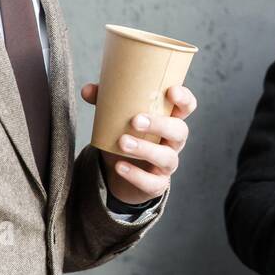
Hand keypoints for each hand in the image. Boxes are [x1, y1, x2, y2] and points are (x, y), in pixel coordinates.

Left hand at [80, 83, 197, 204]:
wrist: (120, 169)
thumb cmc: (126, 134)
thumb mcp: (118, 117)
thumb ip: (105, 102)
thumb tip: (87, 90)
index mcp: (169, 119)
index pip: (187, 106)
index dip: (184, 99)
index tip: (171, 91)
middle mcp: (173, 141)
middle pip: (179, 131)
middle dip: (160, 125)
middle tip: (135, 120)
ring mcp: (167, 163)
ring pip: (167, 157)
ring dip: (146, 149)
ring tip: (123, 143)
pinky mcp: (157, 184)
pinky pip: (152, 182)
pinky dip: (136, 175)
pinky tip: (120, 167)